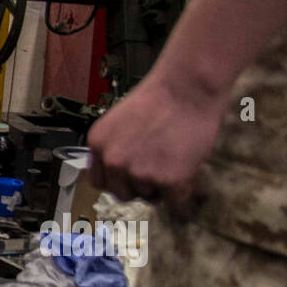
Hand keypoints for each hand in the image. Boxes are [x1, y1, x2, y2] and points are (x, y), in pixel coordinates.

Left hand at [86, 71, 228, 214]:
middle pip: (122, 194)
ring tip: (172, 156)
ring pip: (149, 197)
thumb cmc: (160, 98)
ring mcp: (139, 173)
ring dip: (161, 185)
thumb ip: (114, 147)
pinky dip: (182, 186)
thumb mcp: (119, 121)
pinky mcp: (168, 181)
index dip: (116, 181)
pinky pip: (174, 198)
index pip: (98, 182)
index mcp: (98, 144)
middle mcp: (114, 161)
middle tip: (156, 168)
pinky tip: (185, 163)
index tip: (128, 179)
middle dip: (139, 187)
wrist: (187, 89)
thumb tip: (117, 173)